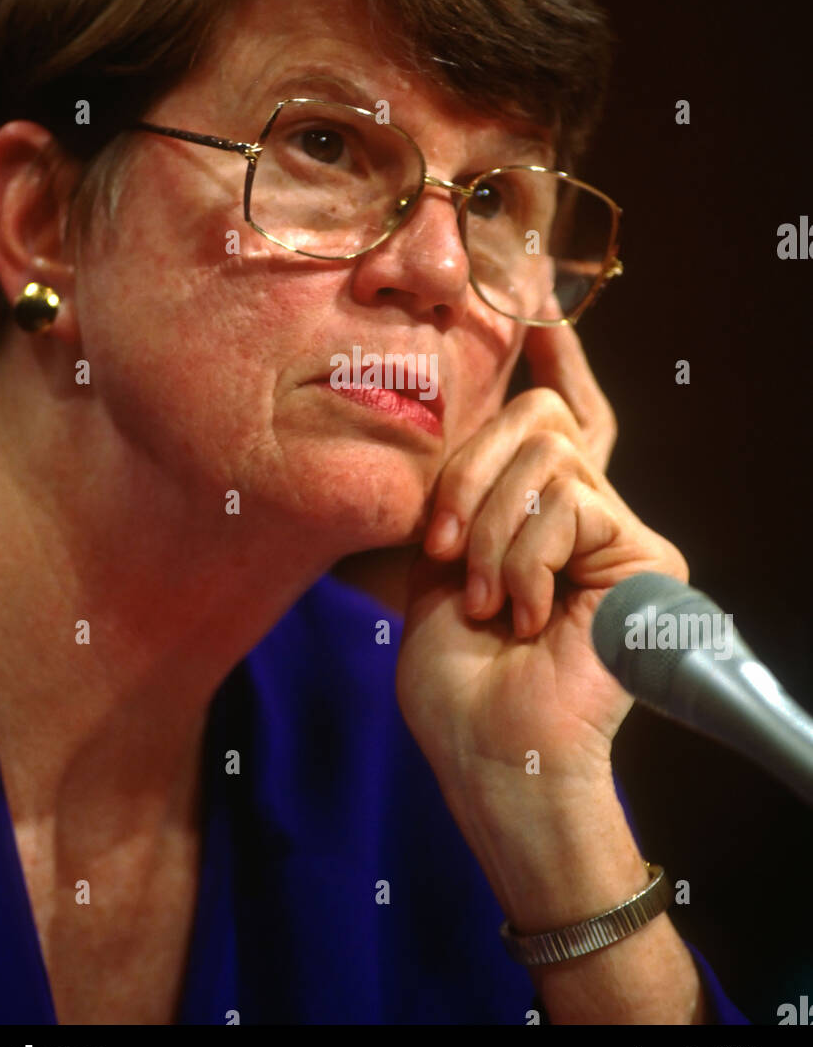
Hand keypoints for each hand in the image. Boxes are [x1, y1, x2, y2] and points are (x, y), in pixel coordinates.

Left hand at [395, 323, 687, 804]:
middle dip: (469, 475)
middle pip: (540, 414)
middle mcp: (586, 511)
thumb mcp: (425, 565)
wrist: (487, 745)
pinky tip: (525, 614)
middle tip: (444, 545)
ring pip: (549, 456)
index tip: (540, 302)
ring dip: (491, 532)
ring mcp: (619, 532)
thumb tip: (398, 431)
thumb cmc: (452, 674)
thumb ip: (437, 497)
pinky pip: (573, 500)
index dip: (557, 354)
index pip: (560, 413)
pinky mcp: (647, 557)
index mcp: (535, 510)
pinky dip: (525, 555)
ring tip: (485, 600)